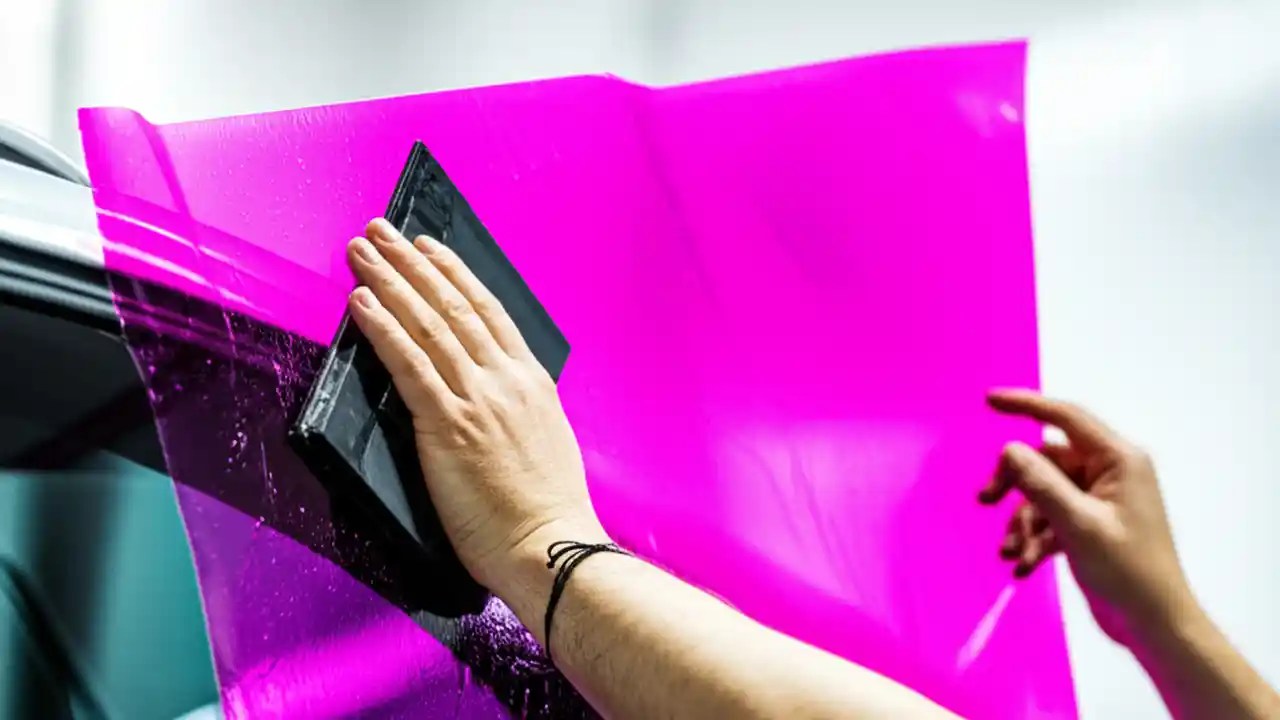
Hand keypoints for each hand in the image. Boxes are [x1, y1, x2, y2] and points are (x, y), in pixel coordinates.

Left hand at [345, 218, 606, 593]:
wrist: (550, 545)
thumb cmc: (547, 509)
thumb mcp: (545, 440)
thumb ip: (518, 408)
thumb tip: (494, 395)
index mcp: (530, 381)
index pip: (488, 312)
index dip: (453, 275)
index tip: (429, 249)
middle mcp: (505, 379)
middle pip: (452, 305)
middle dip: (412, 263)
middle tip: (381, 232)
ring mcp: (478, 398)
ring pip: (427, 324)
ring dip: (390, 281)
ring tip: (363, 252)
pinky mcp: (449, 424)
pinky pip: (410, 364)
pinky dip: (384, 329)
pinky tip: (362, 303)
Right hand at [980, 389, 1196, 646]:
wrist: (1154, 624)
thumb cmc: (1127, 570)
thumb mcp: (1079, 525)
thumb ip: (1041, 484)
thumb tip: (1010, 449)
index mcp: (1118, 460)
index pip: (1066, 418)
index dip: (1026, 405)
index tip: (988, 400)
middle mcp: (1110, 472)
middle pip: (1046, 461)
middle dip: (1015, 484)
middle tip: (985, 500)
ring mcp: (1099, 500)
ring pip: (1043, 493)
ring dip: (1023, 521)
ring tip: (1011, 552)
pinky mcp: (1090, 526)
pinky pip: (1051, 518)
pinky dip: (1035, 538)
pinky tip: (1023, 566)